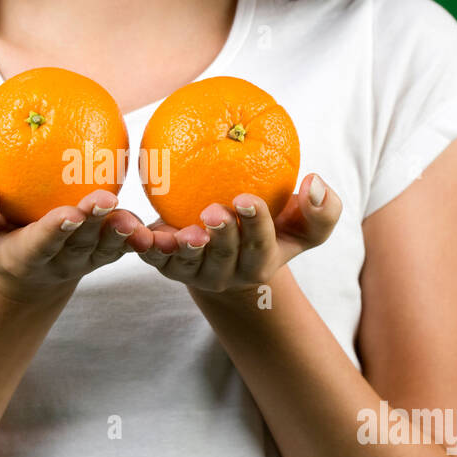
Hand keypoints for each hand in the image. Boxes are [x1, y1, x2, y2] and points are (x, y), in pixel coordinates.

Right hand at [0, 179, 152, 302]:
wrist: (25, 266)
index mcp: (24, 255)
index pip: (40, 243)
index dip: (54, 230)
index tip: (66, 213)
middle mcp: (59, 261)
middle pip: (80, 243)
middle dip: (92, 224)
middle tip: (105, 201)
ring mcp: (86, 258)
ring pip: (107, 248)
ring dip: (122, 234)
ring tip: (135, 220)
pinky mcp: (106, 251)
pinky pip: (127, 244)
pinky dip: (142, 236)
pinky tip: (159, 224)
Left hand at [136, 173, 341, 294]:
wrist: (230, 248)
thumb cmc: (275, 230)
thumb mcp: (304, 224)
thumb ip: (323, 210)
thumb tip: (315, 183)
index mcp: (260, 263)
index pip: (260, 246)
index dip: (255, 225)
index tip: (247, 199)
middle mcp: (226, 273)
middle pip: (224, 256)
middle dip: (221, 236)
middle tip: (214, 212)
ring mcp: (193, 271)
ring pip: (186, 263)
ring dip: (182, 248)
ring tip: (182, 232)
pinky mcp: (165, 264)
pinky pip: (151, 254)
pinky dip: (141, 242)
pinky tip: (133, 226)